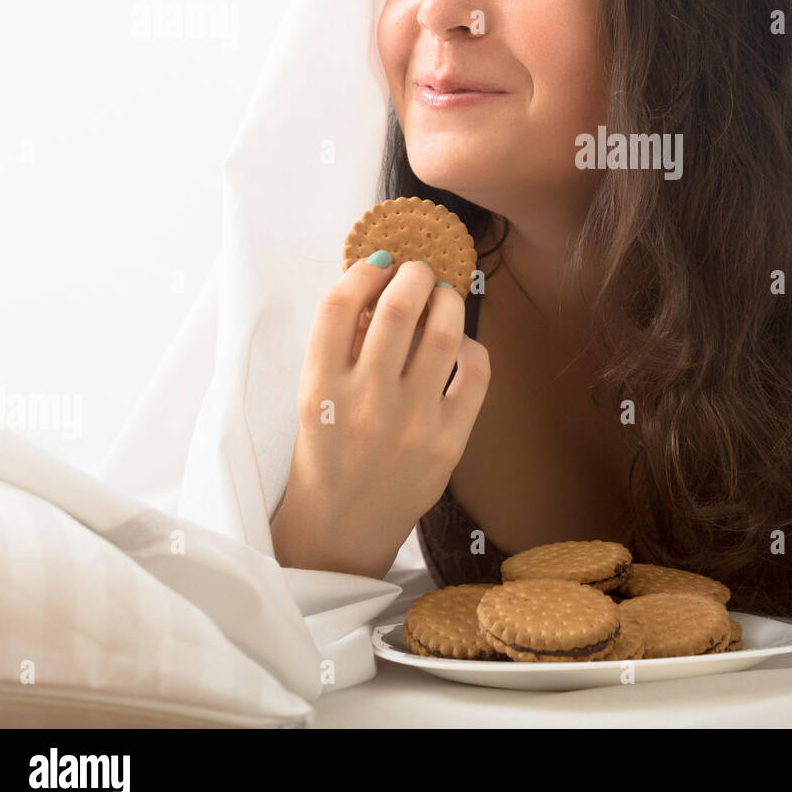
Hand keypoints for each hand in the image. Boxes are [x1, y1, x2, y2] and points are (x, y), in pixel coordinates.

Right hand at [271, 257, 489, 578]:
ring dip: (447, 300)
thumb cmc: (327, 453)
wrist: (342, 530)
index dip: (362, 271)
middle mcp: (365, 403)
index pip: (338, 306)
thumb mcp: (315, 399)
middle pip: (398, 307)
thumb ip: (341, 348)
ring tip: (442, 297)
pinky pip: (477, 373)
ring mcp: (411, 424)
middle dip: (414, 273)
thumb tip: (379, 285)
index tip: (377, 262)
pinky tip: (460, 345)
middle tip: (418, 270)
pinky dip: (472, 346)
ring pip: (444, 333)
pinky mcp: (448, 443)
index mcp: (320, 389)